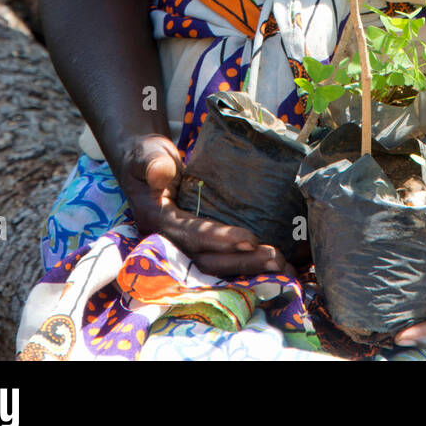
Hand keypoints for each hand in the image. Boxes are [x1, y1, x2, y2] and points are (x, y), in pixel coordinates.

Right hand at [114, 134, 293, 279]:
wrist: (144, 167)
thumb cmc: (148, 159)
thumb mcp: (148, 156)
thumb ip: (153, 164)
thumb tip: (160, 174)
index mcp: (158, 221)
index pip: (191, 236)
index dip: (219, 240)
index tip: (250, 239)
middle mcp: (171, 242)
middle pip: (206, 262)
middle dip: (241, 262)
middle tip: (275, 258)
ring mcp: (185, 247)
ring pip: (217, 268)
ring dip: (249, 269)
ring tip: (281, 266)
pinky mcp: (199, 246)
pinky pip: (222, 262)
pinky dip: (247, 267)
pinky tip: (273, 266)